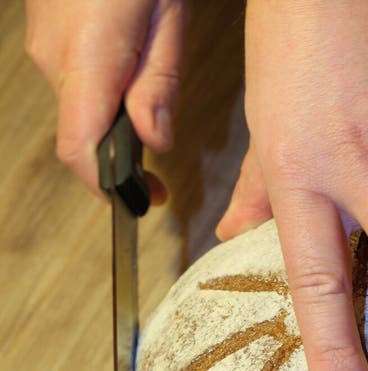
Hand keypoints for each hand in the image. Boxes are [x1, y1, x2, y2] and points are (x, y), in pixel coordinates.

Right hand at [25, 0, 185, 202]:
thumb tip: (156, 141)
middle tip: (158, 154)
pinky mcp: (44, 31)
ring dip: (112, 113)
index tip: (142, 199)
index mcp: (88, 61)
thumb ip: (159, 83)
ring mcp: (43, 43)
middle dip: (120, 151)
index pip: (80, 151)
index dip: (107, 187)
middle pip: (82, 134)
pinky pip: (72, 78)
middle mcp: (54, 57)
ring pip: (78, 106)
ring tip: (148, 86)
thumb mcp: (167, 16)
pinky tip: (128, 62)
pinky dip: (101, 87)